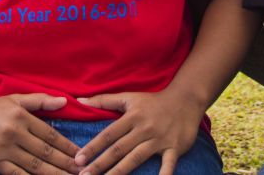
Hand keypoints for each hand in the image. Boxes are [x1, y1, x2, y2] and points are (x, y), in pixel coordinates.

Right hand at [0, 93, 79, 174]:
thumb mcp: (14, 99)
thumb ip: (40, 100)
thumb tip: (64, 101)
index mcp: (22, 116)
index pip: (51, 134)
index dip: (67, 146)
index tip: (81, 155)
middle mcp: (16, 132)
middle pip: (46, 151)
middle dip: (66, 163)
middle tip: (82, 172)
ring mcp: (5, 148)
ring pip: (35, 165)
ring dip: (54, 173)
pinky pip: (17, 174)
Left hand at [74, 89, 202, 174]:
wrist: (185, 100)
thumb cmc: (153, 101)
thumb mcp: (128, 97)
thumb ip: (103, 100)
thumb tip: (79, 100)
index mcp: (131, 117)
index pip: (108, 135)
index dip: (92, 147)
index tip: (78, 159)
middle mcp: (143, 129)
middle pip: (119, 149)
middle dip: (100, 164)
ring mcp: (159, 140)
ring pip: (136, 158)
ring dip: (119, 172)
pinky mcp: (174, 148)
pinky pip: (168, 165)